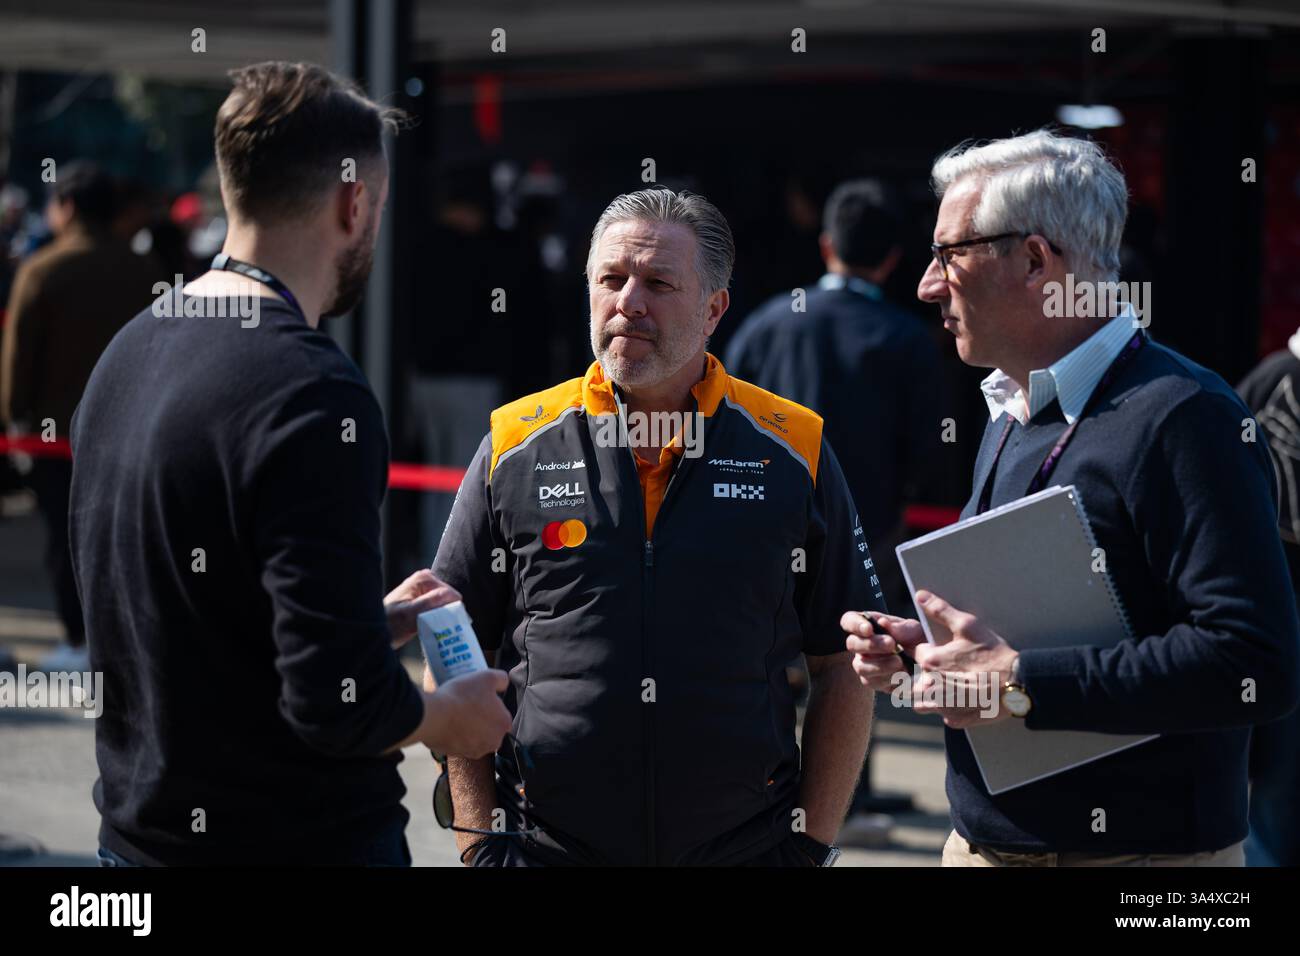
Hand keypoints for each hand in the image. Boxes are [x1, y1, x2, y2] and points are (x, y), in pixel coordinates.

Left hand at [384, 569, 460, 647]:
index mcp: (424, 579)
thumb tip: (453, 596)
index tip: (440, 625)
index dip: (450, 611)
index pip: (451, 595)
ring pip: (446, 606)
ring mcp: (425, 590)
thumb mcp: (409, 615)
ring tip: (428, 629)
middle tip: (433, 628)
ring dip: (441, 618)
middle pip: (449, 599)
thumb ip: (430, 603)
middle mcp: (426, 580)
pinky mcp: (424, 600)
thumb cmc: (388, 624)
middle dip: (445, 614)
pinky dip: (436, 620)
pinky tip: (427, 628)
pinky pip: (439, 610)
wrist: (375, 631)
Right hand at [426, 668, 511, 757]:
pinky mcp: (460, 754)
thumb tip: (503, 683)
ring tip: (457, 714)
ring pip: (476, 736)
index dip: (490, 704)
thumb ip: (501, 679)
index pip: (501, 713)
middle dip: (481, 718)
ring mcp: (477, 750)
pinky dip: (457, 736)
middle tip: (467, 705)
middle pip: (490, 727)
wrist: (434, 716)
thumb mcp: (486, 677)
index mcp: (504, 723)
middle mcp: (494, 741)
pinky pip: (462, 744)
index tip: (477, 699)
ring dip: (470, 728)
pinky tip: (450, 725)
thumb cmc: (461, 696)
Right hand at [842, 610, 924, 692]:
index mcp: (869, 626)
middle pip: (852, 644)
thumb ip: (900, 628)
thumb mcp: (915, 630)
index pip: (849, 621)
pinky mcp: (874, 682)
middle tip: (891, 644)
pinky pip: (874, 682)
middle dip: (871, 644)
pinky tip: (905, 676)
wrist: (931, 665)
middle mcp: (862, 645)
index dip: (855, 624)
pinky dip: (891, 679)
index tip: (869, 629)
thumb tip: (882, 623)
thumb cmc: (920, 641)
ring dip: (881, 665)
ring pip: (861, 666)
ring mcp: (865, 665)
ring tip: (900, 662)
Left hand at [910, 590, 1017, 728]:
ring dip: (930, 694)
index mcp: (930, 662)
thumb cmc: (993, 654)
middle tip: (948, 667)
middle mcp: (931, 687)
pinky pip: (943, 714)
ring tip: (951, 685)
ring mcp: (942, 706)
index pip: (914, 652)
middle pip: (913, 679)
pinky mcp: (955, 719)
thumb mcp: (968, 625)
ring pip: (922, 702)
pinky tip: (965, 698)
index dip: (925, 648)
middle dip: (924, 673)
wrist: (1019, 683)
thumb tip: (921, 596)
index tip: (938, 649)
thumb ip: (940, 610)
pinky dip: (949, 708)